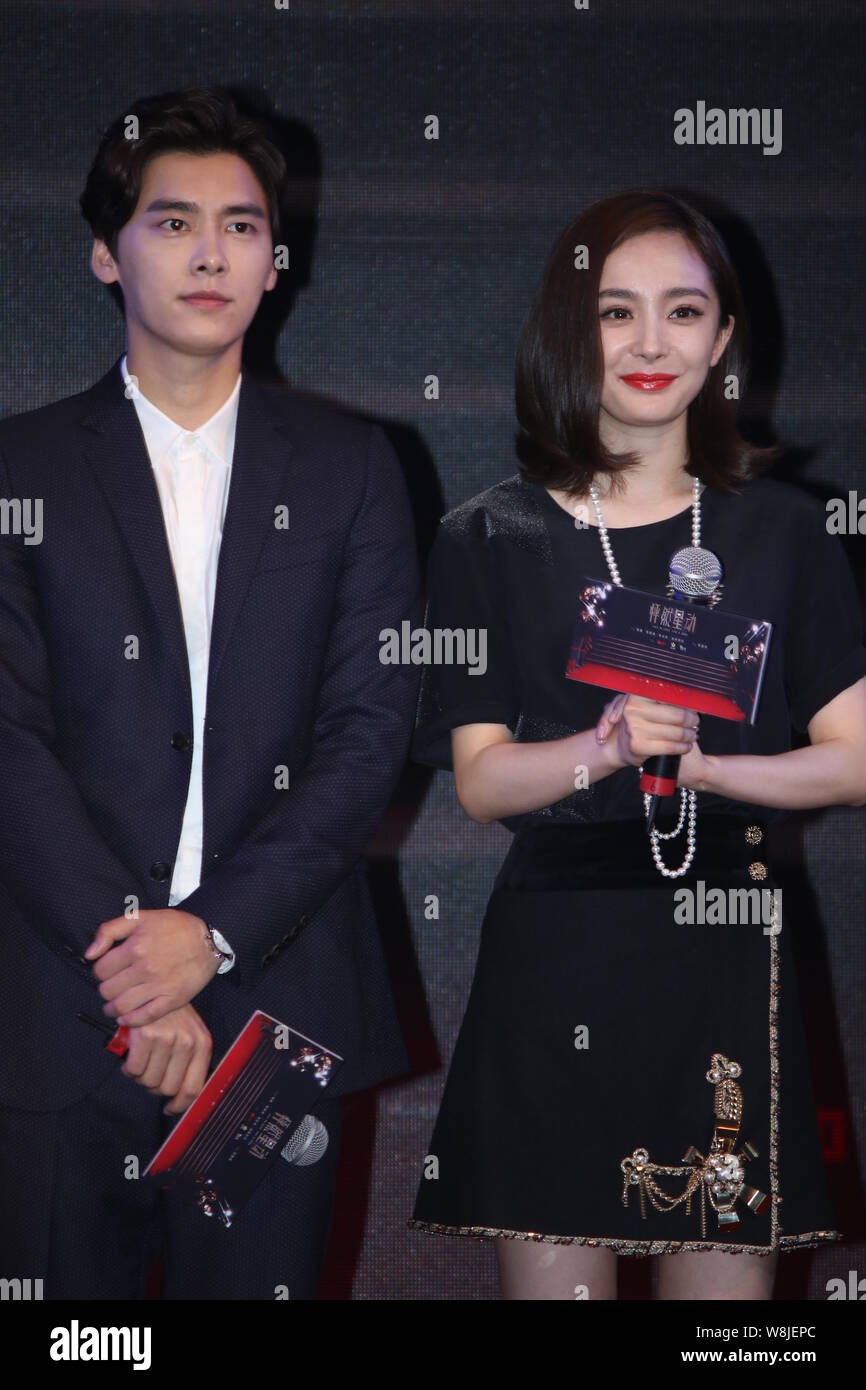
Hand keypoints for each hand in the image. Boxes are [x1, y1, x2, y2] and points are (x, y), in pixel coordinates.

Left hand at [85, 909, 220, 1025]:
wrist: (209, 940)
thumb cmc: (174, 927)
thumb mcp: (140, 917)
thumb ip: (109, 930)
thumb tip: (89, 954)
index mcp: (135, 947)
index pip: (100, 970)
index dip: (100, 971)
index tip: (107, 971)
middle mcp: (145, 968)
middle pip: (108, 990)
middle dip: (105, 989)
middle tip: (111, 987)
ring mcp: (159, 986)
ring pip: (122, 1007)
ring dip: (112, 1009)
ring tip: (113, 1006)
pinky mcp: (173, 1000)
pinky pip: (145, 1017)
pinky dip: (130, 1021)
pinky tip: (126, 1017)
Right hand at [119, 1001, 212, 1114]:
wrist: (153, 986)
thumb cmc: (171, 1014)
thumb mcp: (189, 1033)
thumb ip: (188, 1061)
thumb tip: (178, 1097)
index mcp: (202, 1044)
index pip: (193, 1088)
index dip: (180, 1104)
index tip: (169, 1108)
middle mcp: (187, 1042)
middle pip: (168, 1088)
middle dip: (155, 1086)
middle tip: (150, 1072)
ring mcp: (167, 1039)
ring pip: (149, 1081)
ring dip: (141, 1076)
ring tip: (141, 1061)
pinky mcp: (145, 1035)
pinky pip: (134, 1070)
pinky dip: (130, 1068)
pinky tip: (131, 1057)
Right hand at [596, 693, 700, 768]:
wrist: (617, 746)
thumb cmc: (637, 723)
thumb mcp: (643, 705)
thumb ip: (662, 699)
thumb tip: (694, 697)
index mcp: (636, 695)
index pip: (670, 696)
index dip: (687, 702)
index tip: (696, 707)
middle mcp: (633, 710)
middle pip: (676, 714)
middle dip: (691, 719)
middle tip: (696, 722)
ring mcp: (634, 728)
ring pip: (676, 732)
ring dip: (690, 735)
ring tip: (693, 734)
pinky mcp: (638, 745)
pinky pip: (670, 746)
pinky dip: (682, 747)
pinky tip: (687, 746)